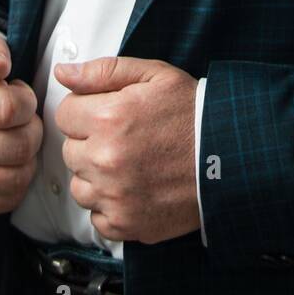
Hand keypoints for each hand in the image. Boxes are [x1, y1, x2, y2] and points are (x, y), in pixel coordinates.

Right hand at [0, 35, 41, 215]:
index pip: (10, 110)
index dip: (27, 102)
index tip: (20, 95)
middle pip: (17, 148)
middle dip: (32, 131)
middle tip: (24, 121)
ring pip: (15, 177)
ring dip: (27, 158)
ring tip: (17, 138)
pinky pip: (4, 199)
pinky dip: (17, 182)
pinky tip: (10, 161)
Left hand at [54, 55, 199, 244]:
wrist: (230, 155)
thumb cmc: (192, 113)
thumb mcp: (153, 75)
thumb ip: (102, 71)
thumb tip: (64, 73)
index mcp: (108, 118)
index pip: (64, 114)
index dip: (85, 110)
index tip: (106, 113)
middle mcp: (106, 159)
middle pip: (69, 150)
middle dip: (90, 141)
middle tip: (124, 137)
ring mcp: (115, 195)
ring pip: (79, 186)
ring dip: (97, 176)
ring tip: (129, 163)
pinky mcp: (126, 223)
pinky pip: (97, 216)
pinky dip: (111, 205)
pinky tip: (134, 187)